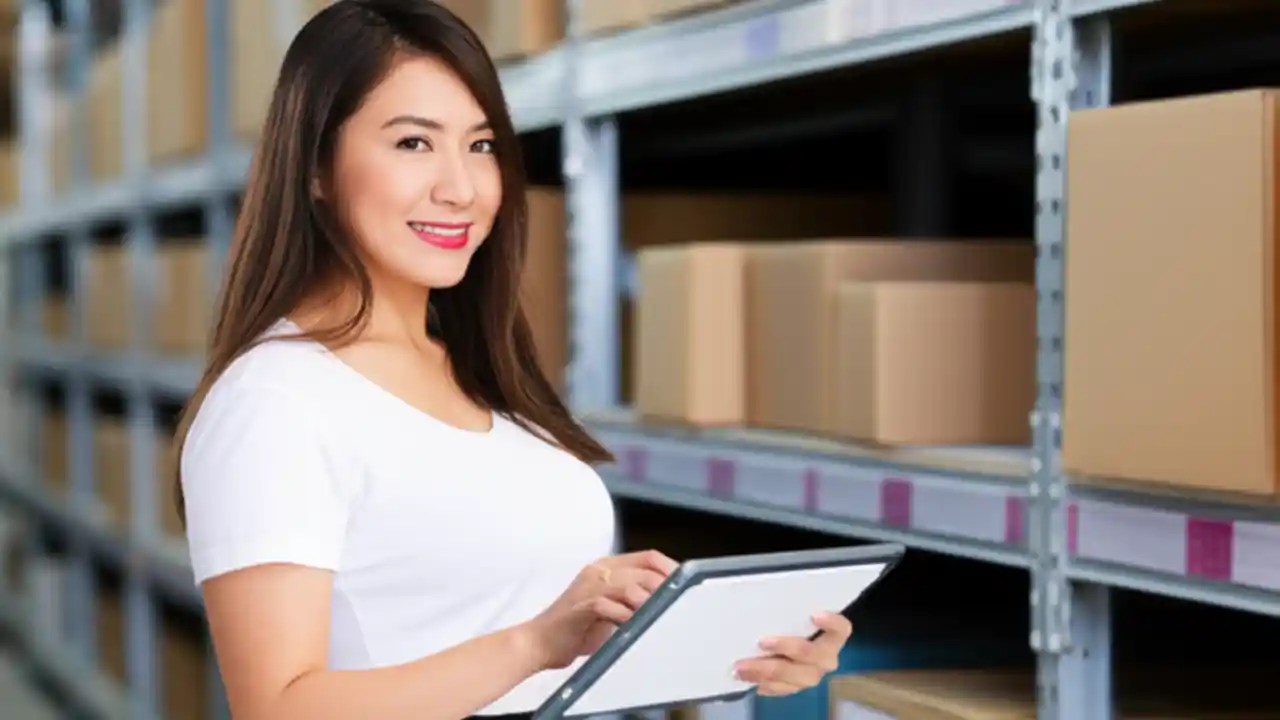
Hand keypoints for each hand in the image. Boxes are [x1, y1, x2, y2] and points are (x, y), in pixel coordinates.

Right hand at [520, 550, 679, 670]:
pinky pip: (608, 605)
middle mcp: (599, 570)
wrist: (539, 642)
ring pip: (629, 585)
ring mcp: (588, 586)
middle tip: (681, 607)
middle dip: (666, 589)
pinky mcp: (580, 605)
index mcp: (608, 567)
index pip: (649, 557)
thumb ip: (634, 601)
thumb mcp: (612, 610)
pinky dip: (625, 616)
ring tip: (662, 618)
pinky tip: (634, 626)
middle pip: (645, 570)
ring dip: (649, 603)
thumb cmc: (577, 630)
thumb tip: (668, 603)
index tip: (689, 585)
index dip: (671, 569)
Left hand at [733, 612, 852, 696]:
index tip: (814, 614)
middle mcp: (826, 658)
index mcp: (833, 636)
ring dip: (766, 672)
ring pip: (794, 677)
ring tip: (742, 668)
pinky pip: (783, 689)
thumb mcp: (794, 616)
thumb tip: (761, 598)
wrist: (791, 647)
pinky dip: (766, 685)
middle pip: (810, 654)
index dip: (831, 623)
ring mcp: (812, 675)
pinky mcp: (797, 688)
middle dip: (784, 648)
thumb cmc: (792, 624)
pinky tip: (750, 681)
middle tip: (761, 642)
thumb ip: (789, 612)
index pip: (841, 628)